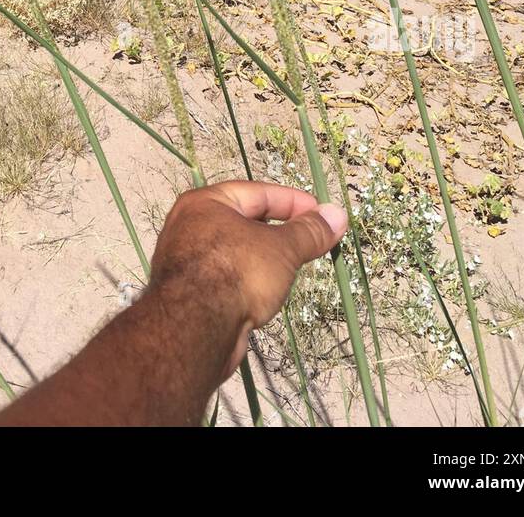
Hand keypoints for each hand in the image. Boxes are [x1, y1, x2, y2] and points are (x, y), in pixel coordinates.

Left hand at [150, 180, 348, 378]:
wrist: (193, 331)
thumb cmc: (235, 273)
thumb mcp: (281, 248)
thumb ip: (308, 232)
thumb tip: (337, 215)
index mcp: (206, 203)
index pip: (258, 193)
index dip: (294, 202)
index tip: (321, 214)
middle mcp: (190, 227)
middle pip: (245, 222)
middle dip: (280, 232)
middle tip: (311, 241)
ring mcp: (187, 261)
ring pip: (237, 253)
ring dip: (266, 259)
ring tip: (292, 269)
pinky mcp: (190, 294)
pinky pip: (227, 278)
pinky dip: (249, 281)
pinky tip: (265, 295)